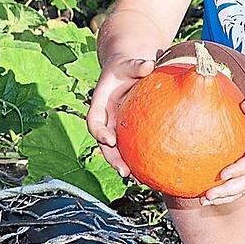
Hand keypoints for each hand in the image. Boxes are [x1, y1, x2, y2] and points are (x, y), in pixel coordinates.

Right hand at [86, 54, 155, 176]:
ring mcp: (116, 126)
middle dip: (112, 157)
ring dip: (122, 164)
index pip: (94, 121)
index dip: (99, 132)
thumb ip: (137, 65)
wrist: (130, 70)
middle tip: (124, 170)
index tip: (109, 140)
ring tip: (135, 178)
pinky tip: (145, 171)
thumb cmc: (128, 67)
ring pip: (115, 149)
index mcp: (100, 104)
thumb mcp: (130, 65)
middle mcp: (106, 118)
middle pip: (103, 142)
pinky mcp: (126, 131)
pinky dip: (135, 159)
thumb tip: (150, 64)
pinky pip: (128, 146)